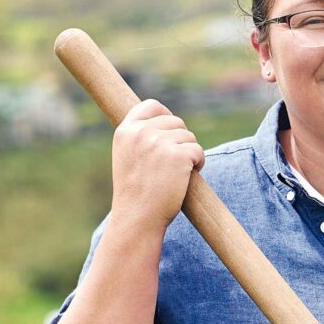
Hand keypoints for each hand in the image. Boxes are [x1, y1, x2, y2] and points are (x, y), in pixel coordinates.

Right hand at [111, 99, 202, 229]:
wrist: (138, 217)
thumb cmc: (135, 192)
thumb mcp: (128, 157)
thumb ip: (141, 137)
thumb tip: (166, 122)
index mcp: (125, 130)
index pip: (152, 106)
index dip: (166, 115)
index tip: (171, 130)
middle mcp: (140, 132)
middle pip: (176, 121)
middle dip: (180, 140)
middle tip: (173, 164)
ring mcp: (159, 142)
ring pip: (189, 136)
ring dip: (189, 153)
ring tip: (176, 174)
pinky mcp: (178, 155)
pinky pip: (198, 150)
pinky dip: (198, 163)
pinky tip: (186, 178)